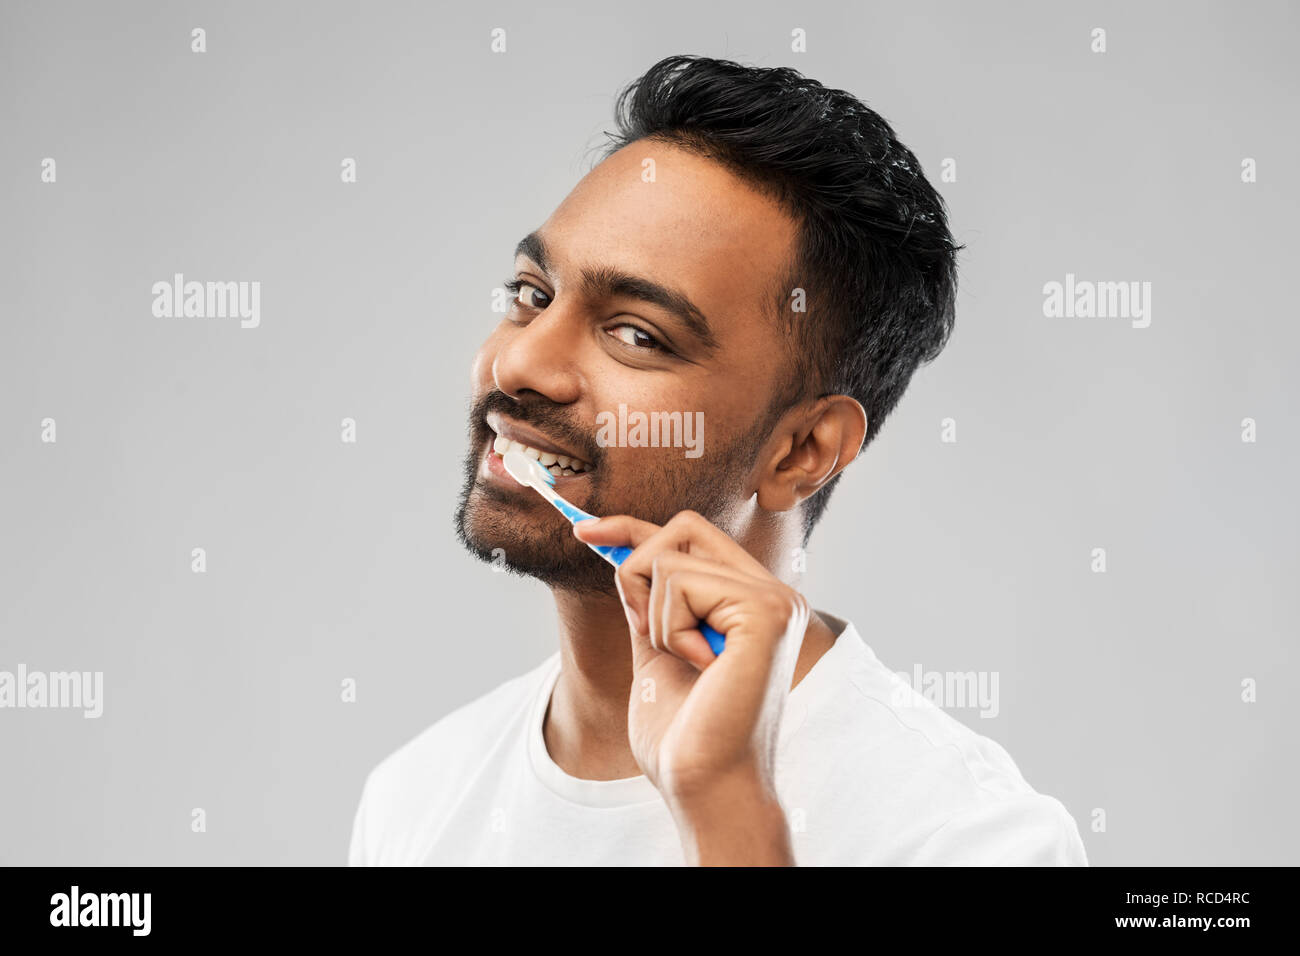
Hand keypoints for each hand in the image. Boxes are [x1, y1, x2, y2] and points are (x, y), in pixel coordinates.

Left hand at [573, 510, 809, 863]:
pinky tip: (700, 667)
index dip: (633, 526)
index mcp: (753, 603)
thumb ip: (649, 601)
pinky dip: (670, 629)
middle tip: (645, 631)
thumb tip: (620, 548)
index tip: (584, 530)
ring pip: (670, 559)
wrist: (704, 785)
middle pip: (681, 529)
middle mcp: (773, 593)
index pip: (691, 536)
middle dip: (638, 572)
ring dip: (655, 618)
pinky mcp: (766, 611)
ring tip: (686, 664)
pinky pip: (681, 583)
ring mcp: (775, 600)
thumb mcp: (656, 650)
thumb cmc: (684, 735)